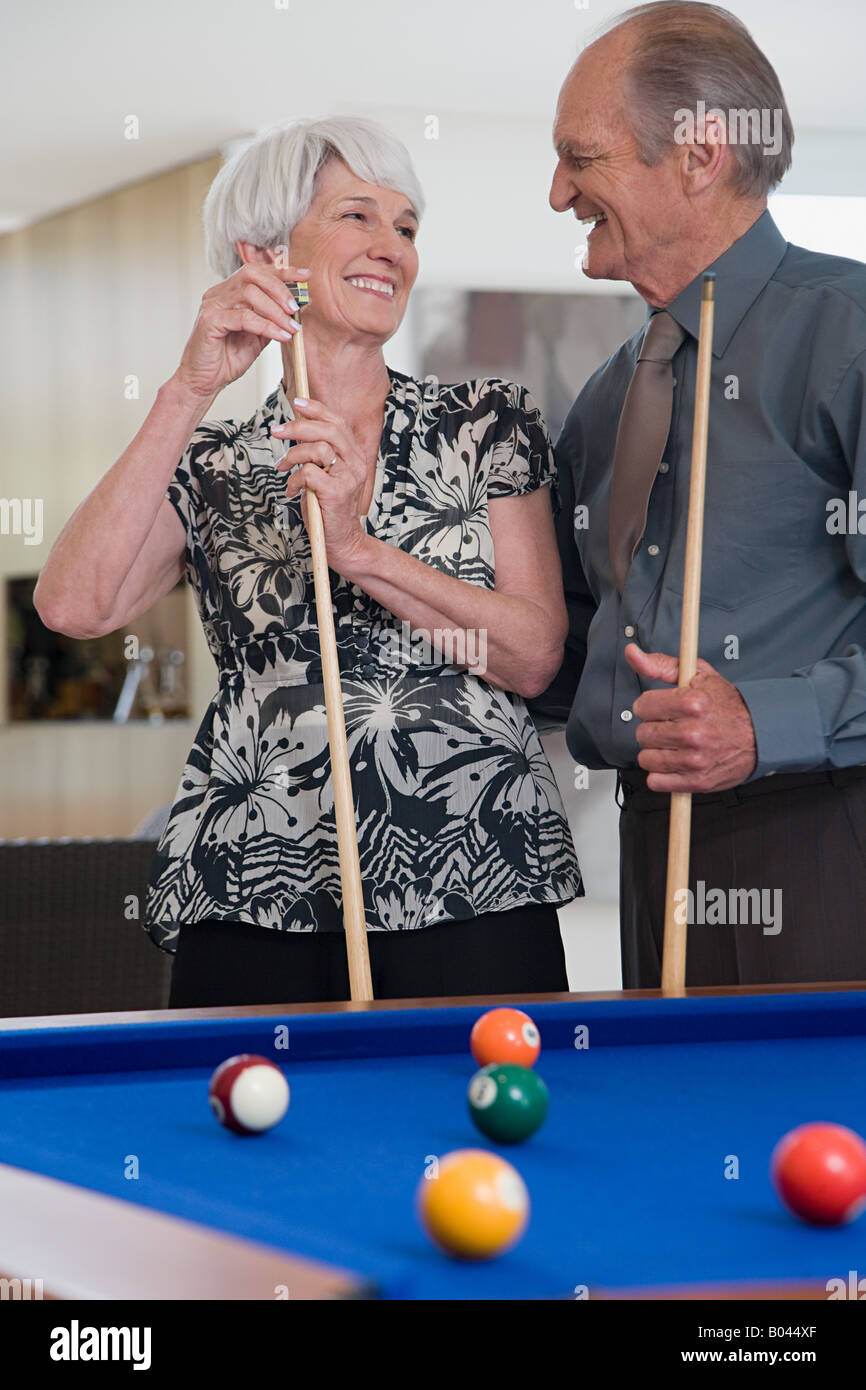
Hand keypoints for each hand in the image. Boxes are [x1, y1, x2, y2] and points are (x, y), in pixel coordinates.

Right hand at [173, 262, 309, 402]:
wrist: (204, 382)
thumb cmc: (228, 359)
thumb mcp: (258, 336)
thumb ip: (273, 319)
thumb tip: (299, 306)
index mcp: (229, 292)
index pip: (257, 271)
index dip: (282, 271)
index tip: (305, 276)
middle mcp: (218, 293)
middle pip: (252, 274)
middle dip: (279, 288)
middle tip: (296, 308)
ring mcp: (212, 305)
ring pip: (249, 294)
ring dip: (276, 311)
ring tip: (291, 328)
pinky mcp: (210, 321)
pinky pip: (244, 317)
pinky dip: (266, 326)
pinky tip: (281, 336)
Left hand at [273, 398, 373, 576]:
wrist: (342, 543)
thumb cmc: (328, 510)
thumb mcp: (324, 476)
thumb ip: (317, 455)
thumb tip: (296, 432)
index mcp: (355, 456)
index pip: (338, 423)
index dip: (317, 409)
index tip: (297, 403)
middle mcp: (356, 464)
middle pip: (329, 430)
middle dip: (299, 426)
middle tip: (277, 431)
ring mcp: (348, 478)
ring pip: (317, 449)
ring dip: (293, 455)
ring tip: (283, 467)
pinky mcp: (336, 493)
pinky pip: (308, 472)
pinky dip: (294, 479)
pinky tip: (292, 489)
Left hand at [625, 643, 756, 792]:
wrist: (761, 734)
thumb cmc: (728, 705)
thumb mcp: (698, 675)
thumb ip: (660, 665)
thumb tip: (632, 654)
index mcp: (692, 703)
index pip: (643, 706)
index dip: (649, 706)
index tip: (660, 708)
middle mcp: (693, 733)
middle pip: (643, 734)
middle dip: (653, 729)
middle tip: (670, 726)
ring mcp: (694, 760)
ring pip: (647, 759)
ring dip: (656, 752)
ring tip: (673, 744)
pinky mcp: (697, 781)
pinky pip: (657, 781)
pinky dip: (661, 774)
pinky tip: (675, 762)